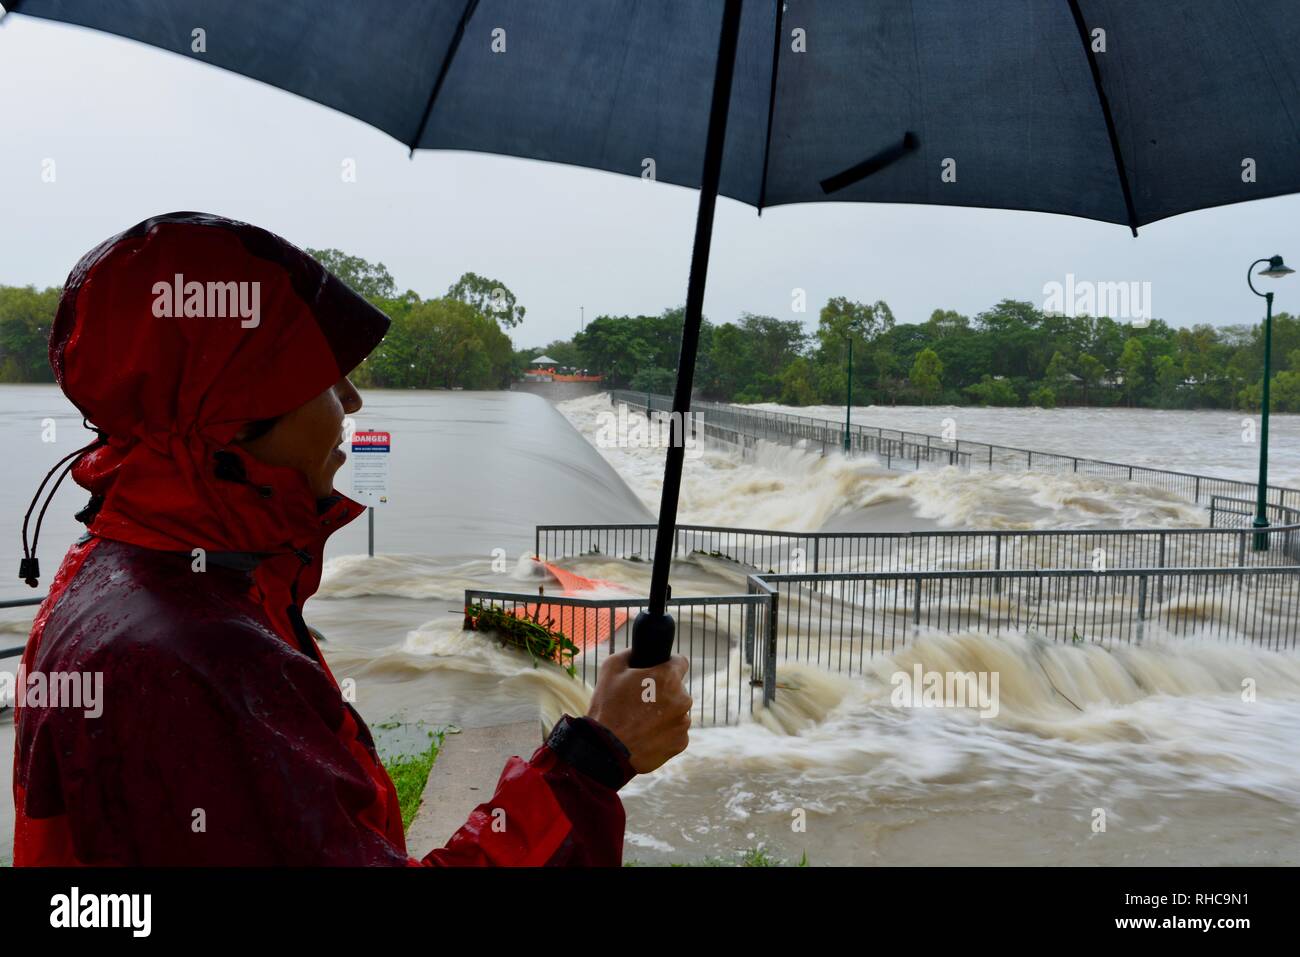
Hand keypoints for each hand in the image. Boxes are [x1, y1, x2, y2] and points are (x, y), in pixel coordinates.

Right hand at [585, 650, 690, 773]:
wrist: (605, 749)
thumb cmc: (607, 707)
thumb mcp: (611, 667)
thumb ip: (631, 654)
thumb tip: (639, 652)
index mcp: (668, 678)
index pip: (680, 662)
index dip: (667, 665)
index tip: (657, 672)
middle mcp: (682, 699)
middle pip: (677, 689)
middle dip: (663, 691)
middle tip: (641, 700)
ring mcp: (683, 722)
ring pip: (677, 711)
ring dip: (665, 712)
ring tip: (640, 721)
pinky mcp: (681, 743)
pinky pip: (675, 731)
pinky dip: (664, 732)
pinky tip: (645, 735)